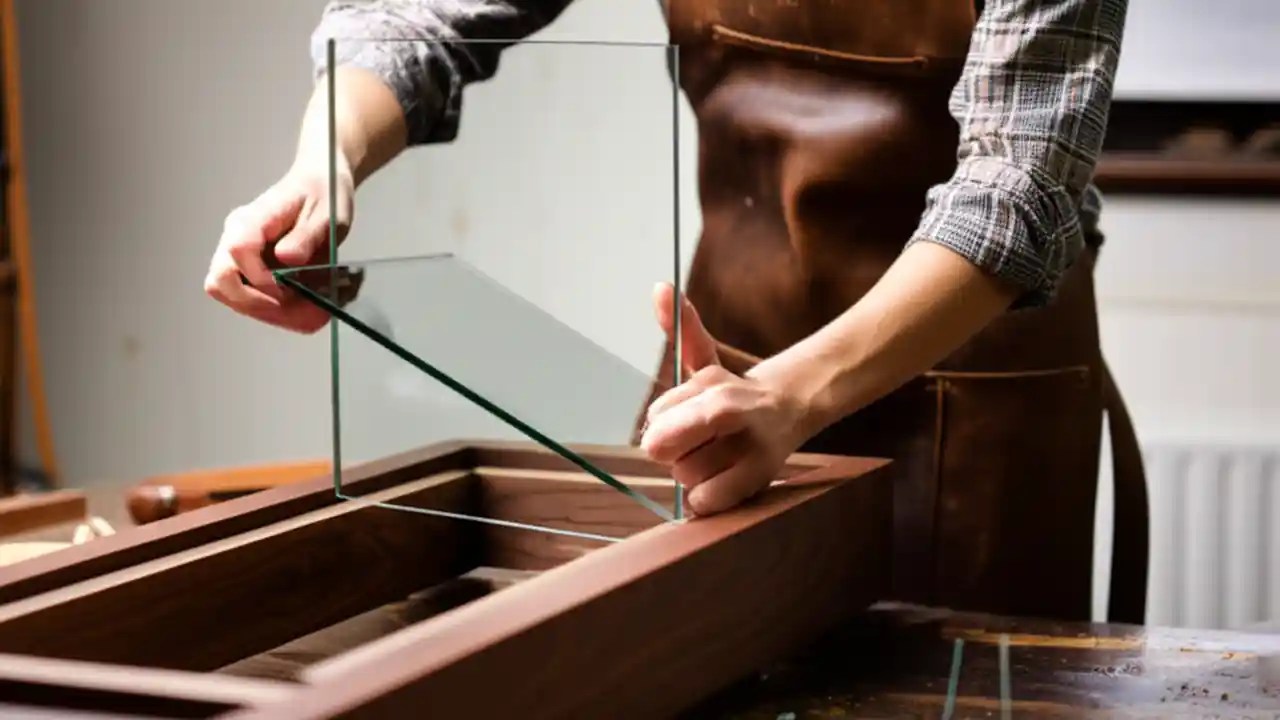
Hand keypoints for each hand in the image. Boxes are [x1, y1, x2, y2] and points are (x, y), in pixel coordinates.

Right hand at [204, 151, 354, 332]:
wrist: (321, 182)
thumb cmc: (324, 193)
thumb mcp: (328, 214)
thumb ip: (306, 236)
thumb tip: (287, 258)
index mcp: (251, 220)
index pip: (237, 254)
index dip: (262, 280)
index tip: (292, 290)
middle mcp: (235, 237)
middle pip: (221, 283)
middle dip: (260, 307)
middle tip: (302, 313)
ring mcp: (238, 254)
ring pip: (231, 296)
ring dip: (268, 313)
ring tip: (308, 315)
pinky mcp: (248, 268)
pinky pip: (247, 297)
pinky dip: (273, 310)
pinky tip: (303, 310)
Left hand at [639, 283, 813, 515]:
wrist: (793, 406)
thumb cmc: (734, 389)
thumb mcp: (704, 356)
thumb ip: (680, 327)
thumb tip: (659, 288)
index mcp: (711, 384)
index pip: (655, 417)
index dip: (667, 420)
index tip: (691, 414)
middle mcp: (729, 413)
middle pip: (664, 450)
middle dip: (676, 447)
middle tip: (701, 438)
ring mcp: (746, 448)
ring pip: (684, 477)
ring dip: (694, 472)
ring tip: (720, 454)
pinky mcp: (757, 480)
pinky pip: (705, 502)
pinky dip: (707, 497)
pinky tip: (723, 478)